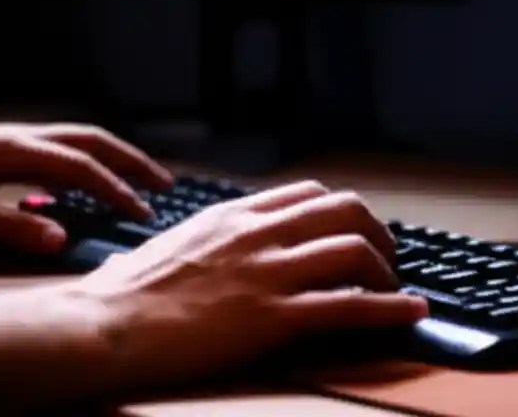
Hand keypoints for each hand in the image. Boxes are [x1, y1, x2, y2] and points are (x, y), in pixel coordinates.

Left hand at [0, 123, 171, 252]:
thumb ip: (12, 227)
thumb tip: (61, 240)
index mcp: (12, 148)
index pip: (79, 167)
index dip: (115, 191)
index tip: (143, 213)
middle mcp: (16, 138)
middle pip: (89, 141)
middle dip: (130, 161)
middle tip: (164, 183)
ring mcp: (8, 142)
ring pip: (75, 142)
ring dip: (110, 159)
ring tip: (139, 180)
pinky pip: (56, 153)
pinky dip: (84, 165)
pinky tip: (85, 188)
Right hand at [64, 180, 427, 387]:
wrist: (106, 325)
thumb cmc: (124, 293)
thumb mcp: (172, 243)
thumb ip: (206, 237)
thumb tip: (213, 243)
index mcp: (233, 214)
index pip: (308, 194)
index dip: (342, 211)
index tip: (354, 228)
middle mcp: (258, 233)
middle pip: (345, 210)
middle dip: (377, 231)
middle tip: (386, 256)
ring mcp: (269, 273)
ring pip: (355, 251)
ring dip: (387, 270)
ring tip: (396, 288)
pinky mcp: (274, 316)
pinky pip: (350, 306)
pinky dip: (391, 308)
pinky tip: (411, 312)